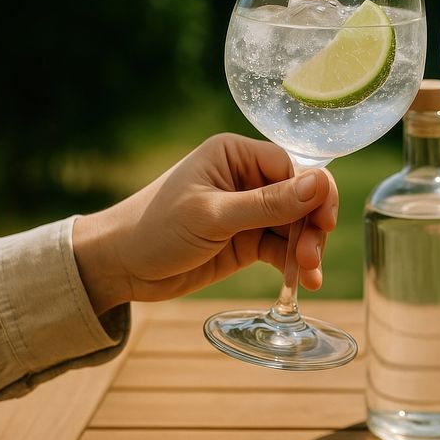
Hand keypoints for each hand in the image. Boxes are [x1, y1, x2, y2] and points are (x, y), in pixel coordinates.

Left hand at [73, 133, 337, 313]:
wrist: (116, 267)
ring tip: (308, 278)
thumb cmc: (154, 229)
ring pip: (295, 226)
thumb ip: (269, 203)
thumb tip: (321, 183)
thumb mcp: (213, 216)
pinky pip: (281, 248)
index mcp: (236, 155)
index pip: (292, 168)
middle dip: (310, 229)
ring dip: (306, 250)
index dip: (314, 195)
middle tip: (310, 259)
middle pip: (300, 199)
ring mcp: (248, 211)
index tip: (324, 224)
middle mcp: (246, 178)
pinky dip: (293, 265)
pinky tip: (302, 283)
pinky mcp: (246, 240)